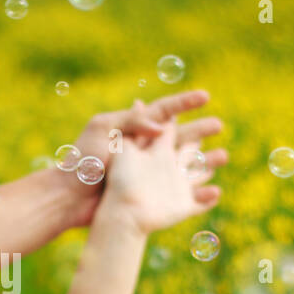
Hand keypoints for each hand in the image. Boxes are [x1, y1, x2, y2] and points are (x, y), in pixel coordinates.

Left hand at [66, 91, 227, 228]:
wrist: (69, 198)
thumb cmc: (83, 161)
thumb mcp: (103, 129)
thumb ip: (132, 121)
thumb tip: (161, 124)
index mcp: (134, 131)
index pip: (164, 112)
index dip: (184, 103)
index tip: (205, 96)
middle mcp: (145, 153)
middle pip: (180, 138)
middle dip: (201, 131)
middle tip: (220, 125)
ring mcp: (148, 176)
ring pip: (184, 166)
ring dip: (205, 161)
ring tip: (224, 157)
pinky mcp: (148, 197)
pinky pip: (180, 194)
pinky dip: (197, 192)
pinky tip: (214, 189)